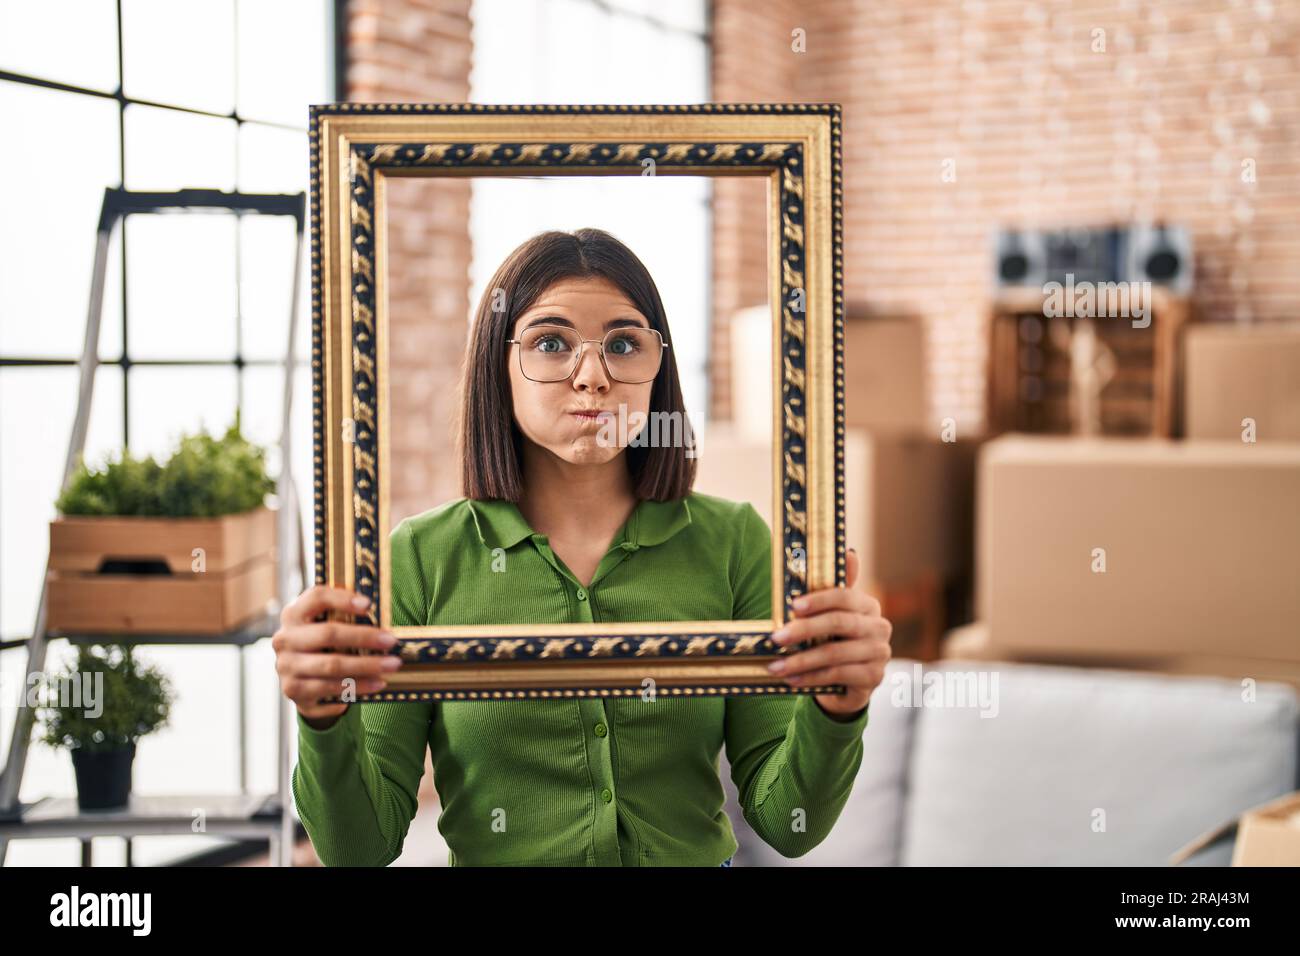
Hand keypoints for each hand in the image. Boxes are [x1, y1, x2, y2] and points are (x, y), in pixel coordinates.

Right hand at [273, 585, 403, 727]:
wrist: (299, 677)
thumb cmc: (322, 642)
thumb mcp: (326, 623)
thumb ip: (345, 614)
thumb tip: (379, 613)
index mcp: (293, 614)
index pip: (316, 597)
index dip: (342, 599)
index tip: (369, 604)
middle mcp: (284, 640)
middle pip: (327, 634)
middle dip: (364, 637)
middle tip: (391, 641)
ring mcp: (286, 668)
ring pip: (331, 666)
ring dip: (366, 667)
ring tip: (391, 666)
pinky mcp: (294, 692)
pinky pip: (330, 691)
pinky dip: (356, 688)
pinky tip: (376, 685)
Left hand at [766, 548, 891, 719]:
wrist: (846, 684)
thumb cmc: (832, 641)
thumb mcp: (829, 615)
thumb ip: (833, 589)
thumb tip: (848, 551)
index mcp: (868, 606)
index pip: (845, 596)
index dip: (819, 599)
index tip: (793, 605)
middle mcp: (880, 627)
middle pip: (839, 624)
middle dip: (803, 631)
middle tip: (776, 638)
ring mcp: (880, 653)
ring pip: (835, 654)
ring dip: (801, 661)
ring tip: (776, 665)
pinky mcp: (875, 677)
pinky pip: (838, 675)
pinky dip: (811, 678)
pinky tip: (792, 679)